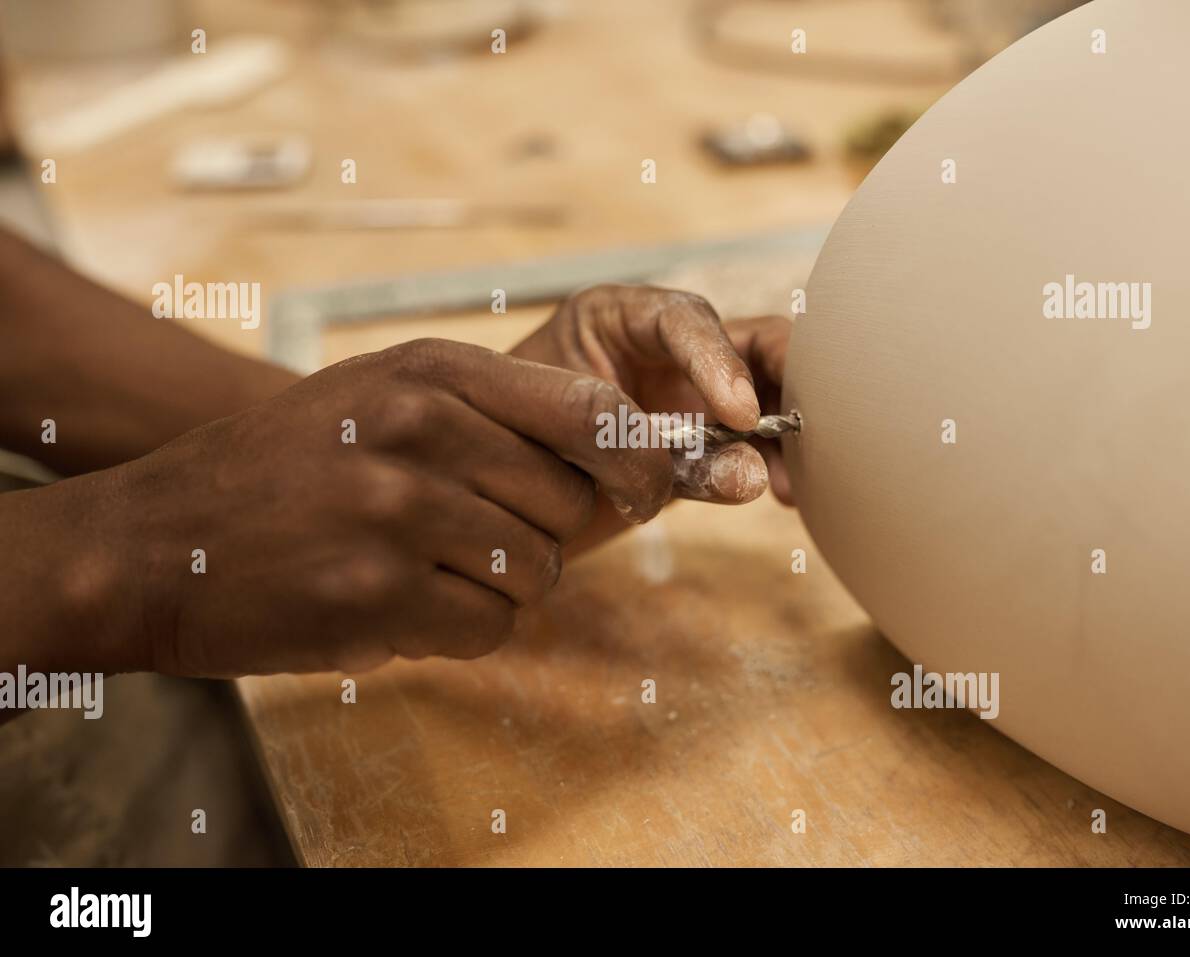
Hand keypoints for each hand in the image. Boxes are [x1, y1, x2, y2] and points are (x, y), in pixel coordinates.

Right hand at [28, 339, 681, 675]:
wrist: (156, 540)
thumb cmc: (284, 468)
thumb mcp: (379, 397)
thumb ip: (492, 411)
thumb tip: (625, 446)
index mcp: (430, 370)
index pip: (592, 412)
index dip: (636, 460)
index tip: (641, 491)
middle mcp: (419, 429)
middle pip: (571, 505)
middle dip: (543, 536)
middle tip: (475, 542)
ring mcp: (396, 512)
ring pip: (537, 573)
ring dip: (499, 588)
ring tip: (425, 571)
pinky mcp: (375, 595)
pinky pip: (490, 629)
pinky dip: (461, 632)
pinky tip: (399, 607)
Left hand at [512, 285, 793, 507]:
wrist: (493, 494)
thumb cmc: (513, 451)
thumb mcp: (574, 449)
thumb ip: (656, 459)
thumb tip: (752, 477)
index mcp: (613, 319)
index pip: (682, 319)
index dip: (719, 362)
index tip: (742, 416)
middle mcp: (662, 346)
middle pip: (747, 340)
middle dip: (783, 381)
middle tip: (804, 429)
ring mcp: (688, 388)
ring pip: (763, 388)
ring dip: (787, 429)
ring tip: (792, 480)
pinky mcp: (703, 435)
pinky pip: (753, 439)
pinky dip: (773, 462)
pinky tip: (785, 494)